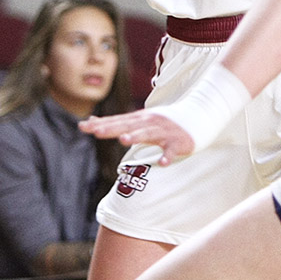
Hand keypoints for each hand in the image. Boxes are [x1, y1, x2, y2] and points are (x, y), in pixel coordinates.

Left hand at [79, 109, 194, 165]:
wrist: (197, 116)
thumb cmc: (163, 121)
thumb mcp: (138, 119)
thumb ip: (115, 122)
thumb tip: (89, 122)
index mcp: (139, 119)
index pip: (116, 121)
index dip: (100, 124)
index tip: (83, 127)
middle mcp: (149, 123)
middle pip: (128, 126)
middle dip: (112, 129)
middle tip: (96, 132)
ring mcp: (164, 132)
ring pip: (148, 135)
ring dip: (136, 137)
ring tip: (123, 140)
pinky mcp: (177, 142)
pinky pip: (171, 151)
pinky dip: (167, 156)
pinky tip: (162, 163)